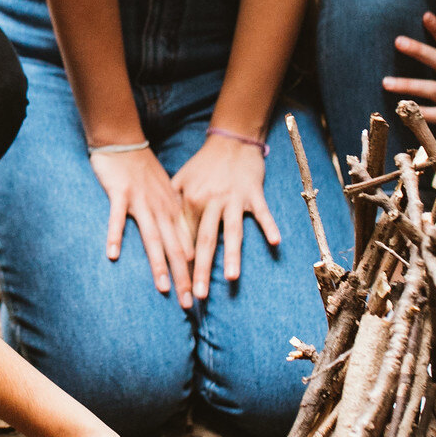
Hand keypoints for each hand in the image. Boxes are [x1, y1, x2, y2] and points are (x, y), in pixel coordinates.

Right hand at [90, 146, 191, 307]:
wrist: (124, 142)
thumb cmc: (144, 172)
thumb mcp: (166, 195)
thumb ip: (174, 220)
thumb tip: (188, 250)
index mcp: (173, 211)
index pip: (187, 248)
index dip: (193, 273)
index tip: (198, 298)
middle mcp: (161, 210)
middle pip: (175, 249)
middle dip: (182, 277)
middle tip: (187, 305)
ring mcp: (141, 202)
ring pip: (152, 238)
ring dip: (158, 263)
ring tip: (162, 288)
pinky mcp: (121, 194)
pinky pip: (117, 219)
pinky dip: (116, 236)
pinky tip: (113, 255)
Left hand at [173, 132, 279, 293]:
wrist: (230, 140)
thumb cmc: (203, 164)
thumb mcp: (180, 180)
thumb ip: (170, 204)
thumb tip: (159, 230)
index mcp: (189, 200)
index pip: (183, 238)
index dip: (180, 262)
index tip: (176, 285)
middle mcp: (209, 202)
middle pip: (205, 241)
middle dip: (201, 270)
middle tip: (198, 296)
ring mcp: (233, 199)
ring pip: (231, 231)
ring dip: (232, 254)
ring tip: (232, 277)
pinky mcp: (253, 194)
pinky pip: (263, 213)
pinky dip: (269, 226)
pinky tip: (275, 242)